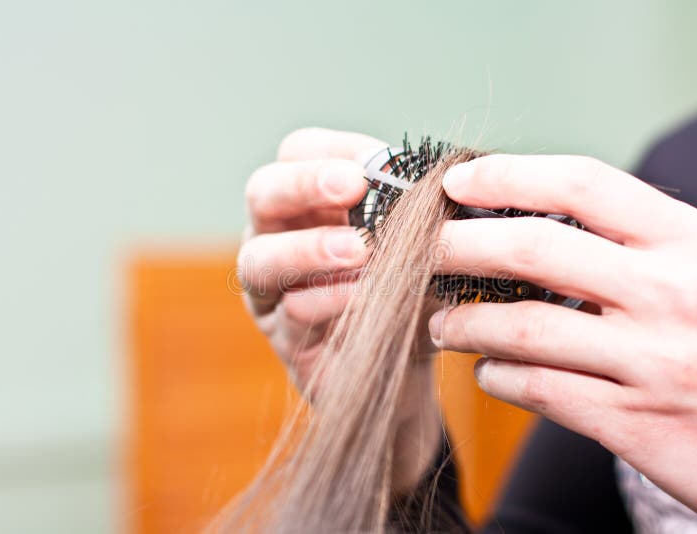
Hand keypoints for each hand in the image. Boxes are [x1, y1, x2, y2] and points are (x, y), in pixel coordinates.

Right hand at [238, 128, 440, 491]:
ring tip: (361, 250)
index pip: (298, 153)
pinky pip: (293, 313)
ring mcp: (271, 290)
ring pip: (261, 259)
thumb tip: (435, 179)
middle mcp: (275, 237)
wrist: (404, 365)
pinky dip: (330, 301)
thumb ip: (414, 212)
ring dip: (312, 248)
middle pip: (262, 192)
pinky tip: (365, 297)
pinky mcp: (284, 338)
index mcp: (307, 202)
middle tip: (353, 185)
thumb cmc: (406, 289)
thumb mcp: (416, 244)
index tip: (382, 160)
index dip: (335, 149)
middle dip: (305, 183)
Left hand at [429, 155, 696, 531]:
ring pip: (523, 327)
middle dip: (459, 244)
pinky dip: (499, 377)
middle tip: (420, 249)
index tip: (458, 181)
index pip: (583, 184)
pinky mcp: (636, 423)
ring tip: (441, 323)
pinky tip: (488, 372)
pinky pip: (540, 390)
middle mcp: (672, 294)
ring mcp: (652, 361)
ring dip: (465, 322)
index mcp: (692, 244)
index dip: (509, 175)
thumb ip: (642, 247)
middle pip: (534, 248)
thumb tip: (545, 226)